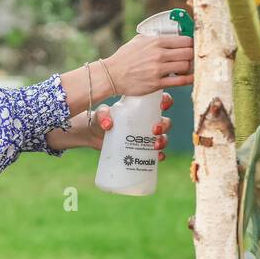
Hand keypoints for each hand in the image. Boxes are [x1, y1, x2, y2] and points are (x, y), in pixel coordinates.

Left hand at [49, 94, 173, 158]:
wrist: (93, 134)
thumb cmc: (100, 118)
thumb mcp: (101, 113)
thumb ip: (103, 114)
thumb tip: (108, 124)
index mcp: (140, 107)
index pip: (158, 101)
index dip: (166, 101)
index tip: (162, 105)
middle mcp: (146, 121)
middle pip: (165, 121)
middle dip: (164, 125)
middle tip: (155, 130)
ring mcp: (145, 136)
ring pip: (163, 137)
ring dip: (164, 141)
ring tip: (155, 146)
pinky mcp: (141, 149)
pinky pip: (155, 153)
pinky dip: (159, 156)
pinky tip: (158, 158)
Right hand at [103, 33, 194, 96]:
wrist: (112, 75)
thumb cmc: (125, 57)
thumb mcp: (139, 40)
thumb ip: (155, 36)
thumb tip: (170, 34)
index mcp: (156, 42)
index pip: (184, 40)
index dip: (191, 43)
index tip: (192, 46)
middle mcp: (158, 55)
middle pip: (188, 53)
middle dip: (192, 55)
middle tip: (191, 58)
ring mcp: (158, 70)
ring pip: (185, 66)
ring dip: (189, 67)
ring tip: (187, 68)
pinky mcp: (157, 83)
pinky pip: (179, 81)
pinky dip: (188, 80)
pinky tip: (190, 78)